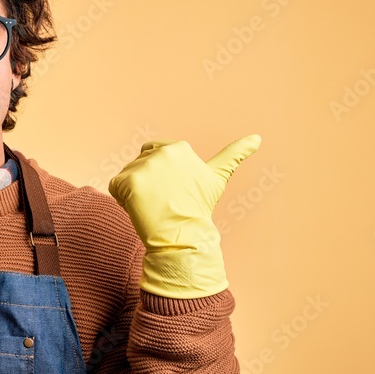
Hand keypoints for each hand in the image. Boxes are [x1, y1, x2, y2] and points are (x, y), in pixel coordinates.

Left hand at [109, 135, 260, 298]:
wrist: (183, 236)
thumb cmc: (199, 208)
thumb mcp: (217, 177)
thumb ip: (234, 154)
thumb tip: (258, 137)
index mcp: (179, 147)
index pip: (154, 154)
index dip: (162, 176)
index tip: (174, 191)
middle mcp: (162, 152)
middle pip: (139, 164)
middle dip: (147, 182)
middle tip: (164, 201)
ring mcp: (145, 167)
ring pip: (127, 176)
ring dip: (134, 191)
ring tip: (153, 205)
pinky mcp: (129, 181)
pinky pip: (115, 187)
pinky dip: (122, 199)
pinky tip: (140, 208)